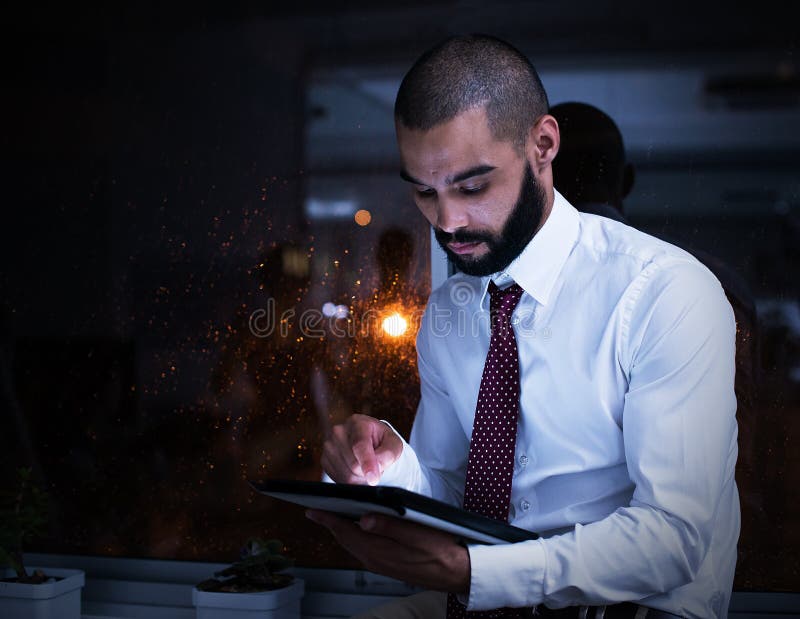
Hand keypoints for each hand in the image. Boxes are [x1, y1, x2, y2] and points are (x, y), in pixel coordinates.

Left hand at [307, 509, 469, 594]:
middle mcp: (376, 560)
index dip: (327, 519)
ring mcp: (382, 564)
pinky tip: (360, 527)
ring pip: (354, 544)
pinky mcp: (389, 564)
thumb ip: (389, 526)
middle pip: (346, 539)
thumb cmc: (442, 550)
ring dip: (343, 530)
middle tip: (317, 509)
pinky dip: (356, 536)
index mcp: (379, 552)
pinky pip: (365, 549)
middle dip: (331, 523)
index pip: (345, 532)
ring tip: (334, 515)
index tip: (312, 509)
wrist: (458, 573)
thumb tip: (363, 519)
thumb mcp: (417, 534)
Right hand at [322, 414, 402, 484]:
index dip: (367, 463)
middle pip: (355, 465)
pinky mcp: (324, 460)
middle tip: (375, 463)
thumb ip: (390, 453)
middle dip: (369, 471)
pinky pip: (339, 480)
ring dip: (361, 478)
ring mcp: (329, 446)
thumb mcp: (393, 443)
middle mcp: (339, 431)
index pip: (360, 445)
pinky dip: (351, 481)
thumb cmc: (381, 441)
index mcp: (358, 423)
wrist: (367, 440)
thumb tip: (378, 466)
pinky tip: (355, 469)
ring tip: (365, 465)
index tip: (373, 478)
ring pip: (347, 476)